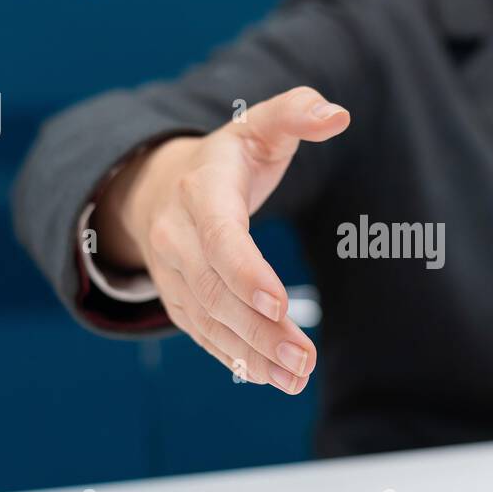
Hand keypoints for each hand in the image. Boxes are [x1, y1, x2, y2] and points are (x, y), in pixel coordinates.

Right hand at [94, 86, 350, 393]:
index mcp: (201, 190)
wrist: (155, 188)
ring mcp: (172, 274)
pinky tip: (271, 378)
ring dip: (253, 354)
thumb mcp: (258, 126)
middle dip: (261, 331)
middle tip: (305, 360)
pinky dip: (236, 360)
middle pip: (217, 291)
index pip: (220, 237)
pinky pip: (204, 336)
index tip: (280, 304)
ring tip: (297, 377)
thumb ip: (296, 114)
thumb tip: (337, 115)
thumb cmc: (226, 159)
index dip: (246, 272)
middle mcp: (177, 237)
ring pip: (210, 321)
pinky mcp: (178, 301)